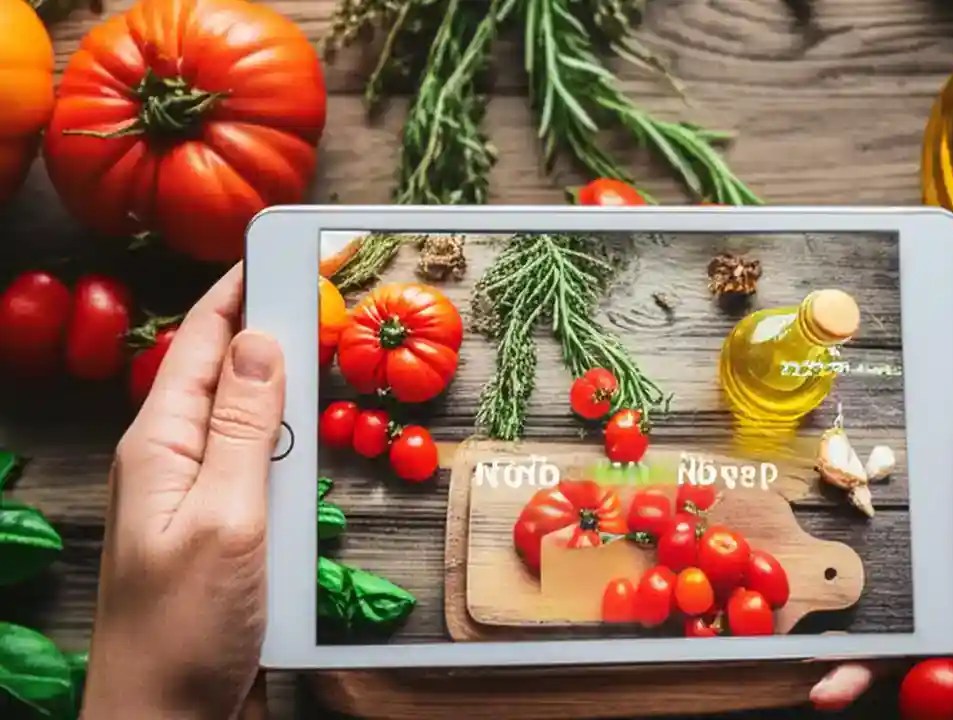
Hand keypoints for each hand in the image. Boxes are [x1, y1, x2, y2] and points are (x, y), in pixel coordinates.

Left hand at [83, 266, 283, 719]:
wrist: (164, 718)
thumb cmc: (185, 629)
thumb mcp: (227, 518)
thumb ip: (247, 430)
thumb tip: (265, 342)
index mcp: (161, 444)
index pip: (204, 343)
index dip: (240, 290)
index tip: (281, 248)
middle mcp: (173, 461)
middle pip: (227, 375)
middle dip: (272, 329)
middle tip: (324, 295)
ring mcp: (196, 497)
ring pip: (249, 421)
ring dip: (288, 391)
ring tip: (328, 357)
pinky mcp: (222, 530)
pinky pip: (258, 467)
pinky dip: (291, 445)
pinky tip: (318, 445)